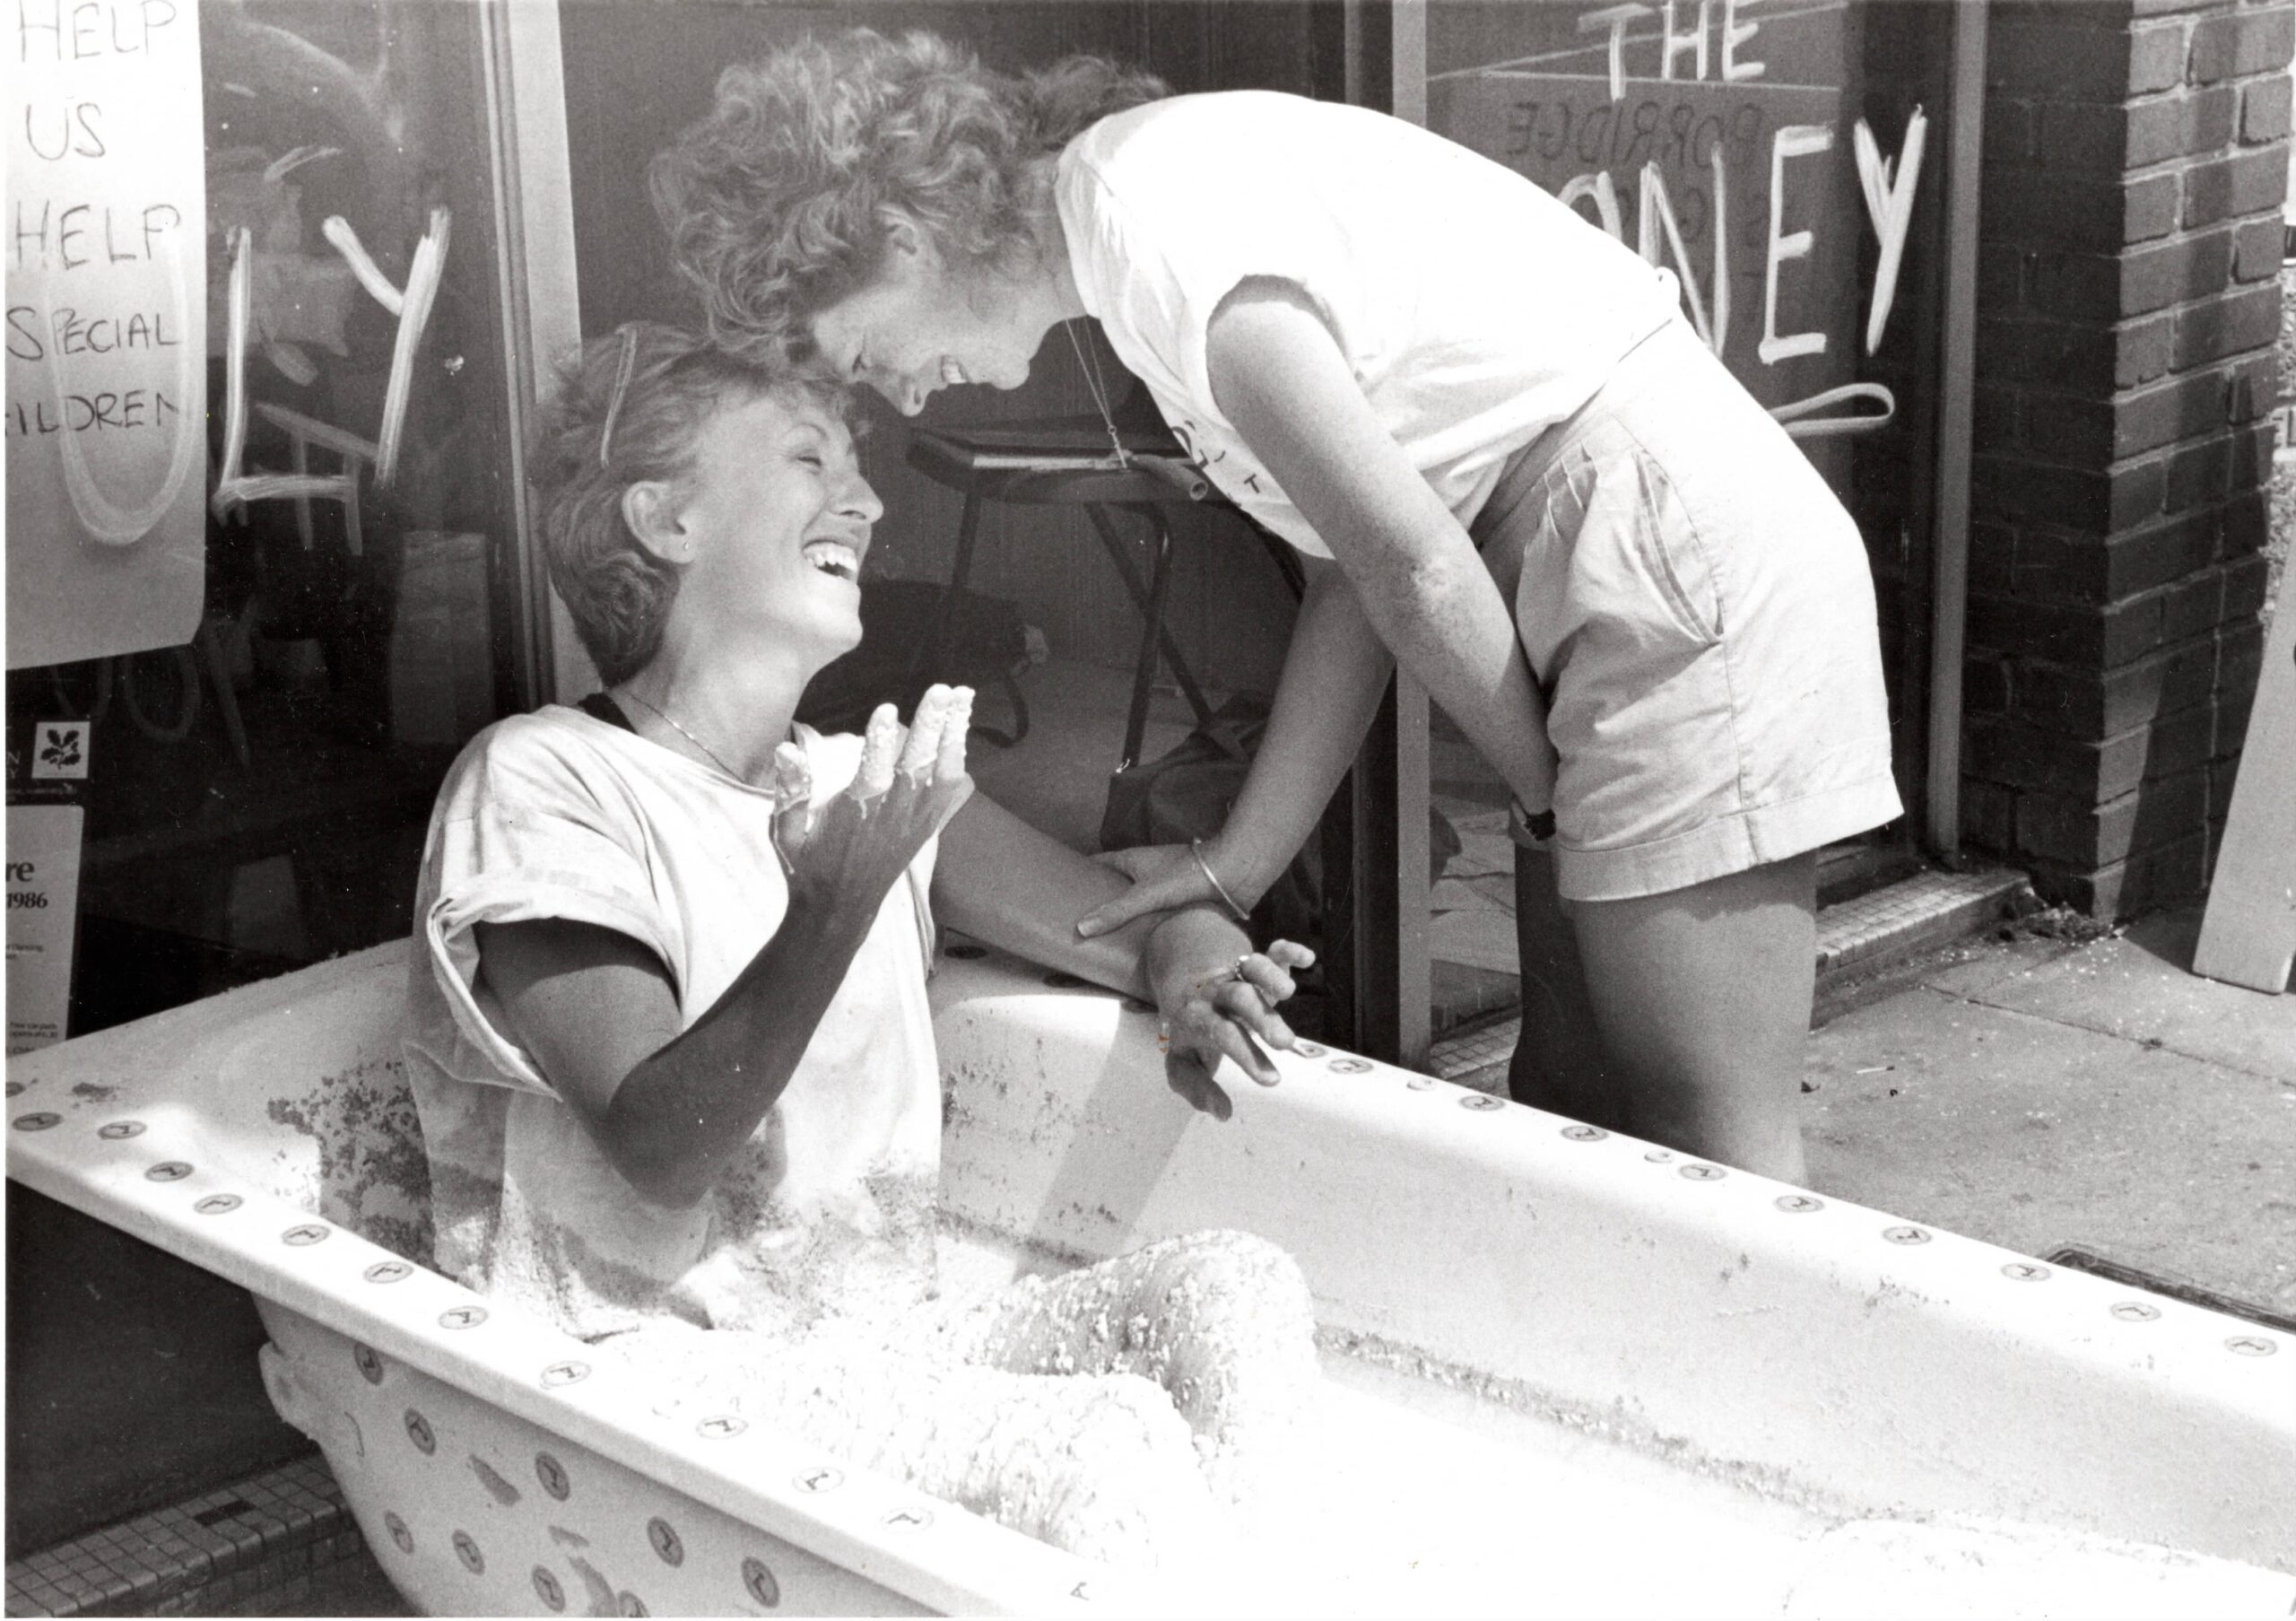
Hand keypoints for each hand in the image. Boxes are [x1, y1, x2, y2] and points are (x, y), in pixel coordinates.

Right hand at [773, 686, 974, 923]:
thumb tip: (785, 750)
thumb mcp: (786, 831)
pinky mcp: (925, 827)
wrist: (838, 909)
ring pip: (941, 775)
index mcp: (855, 815)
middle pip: (917, 767)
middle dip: (931, 726)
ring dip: (953, 734)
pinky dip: (957, 758)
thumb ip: (791, 790)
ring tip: (965, 696)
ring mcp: (913, 822)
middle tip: (943, 689)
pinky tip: (961, 730)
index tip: (887, 709)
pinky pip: (948, 791)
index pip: (872, 774)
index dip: (880, 742)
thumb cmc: (807, 865)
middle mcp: (891, 817)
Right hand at [1077, 842, 1225, 937]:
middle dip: (1102, 899)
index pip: (1100, 863)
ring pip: (1137, 899)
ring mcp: (1164, 884)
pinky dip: (1146, 922)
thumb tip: (1081, 928)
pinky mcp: (1180, 899)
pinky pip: (1156, 911)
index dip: (1082, 872)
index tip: (1065, 887)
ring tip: (1107, 935)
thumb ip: (1115, 911)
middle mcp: (1147, 869)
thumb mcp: (1146, 894)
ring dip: (1126, 913)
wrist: (1232, 876)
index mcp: (1133, 859)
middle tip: (1083, 919)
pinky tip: (1140, 939)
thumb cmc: (1189, 876)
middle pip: (1116, 883)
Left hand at [1153, 930, 1315, 1119]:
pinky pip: (1271, 952)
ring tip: (1287, 992)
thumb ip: (1196, 1088)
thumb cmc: (1191, 1031)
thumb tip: (1223, 1113)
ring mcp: (1239, 976)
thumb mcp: (1181, 1061)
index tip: (1271, 1079)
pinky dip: (1288, 952)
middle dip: (1261, 1017)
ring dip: (1270, 977)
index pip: (1221, 1034)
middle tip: (1285, 1042)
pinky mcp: (1257, 965)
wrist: (1185, 982)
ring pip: (1253, 969)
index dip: (1245, 1055)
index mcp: (1200, 1018)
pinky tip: (1307, 958)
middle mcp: (1219, 994)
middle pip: (1238, 998)